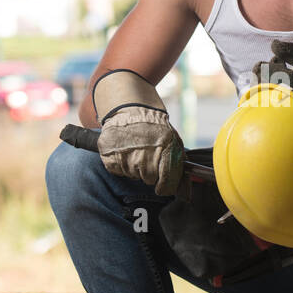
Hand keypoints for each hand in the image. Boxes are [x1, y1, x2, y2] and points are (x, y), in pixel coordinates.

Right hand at [92, 69, 183, 195]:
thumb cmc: (152, 121)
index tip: (162, 185)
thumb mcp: (171, 137)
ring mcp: (125, 155)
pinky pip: (117, 170)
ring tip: (135, 148)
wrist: (127, 102)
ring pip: (132, 175)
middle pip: (148, 179)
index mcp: (164, 150)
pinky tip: (124, 149)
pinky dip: (120, 163)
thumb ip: (177, 161)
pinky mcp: (108, 154)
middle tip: (147, 156)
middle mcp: (144, 155)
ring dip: (134, 166)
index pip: (166, 183)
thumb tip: (184, 189)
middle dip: (150, 172)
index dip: (165, 186)